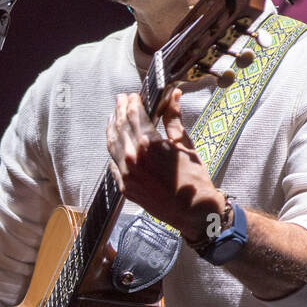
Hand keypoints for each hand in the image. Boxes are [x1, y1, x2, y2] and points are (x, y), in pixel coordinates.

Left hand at [105, 87, 225, 239]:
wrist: (192, 211)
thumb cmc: (194, 178)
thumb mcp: (186, 145)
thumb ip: (174, 120)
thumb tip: (174, 96)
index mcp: (149, 143)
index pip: (134, 114)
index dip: (132, 102)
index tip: (133, 95)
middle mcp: (133, 157)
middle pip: (120, 126)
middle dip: (120, 110)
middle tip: (121, 100)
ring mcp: (126, 174)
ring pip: (112, 144)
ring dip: (112, 127)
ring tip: (113, 117)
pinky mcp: (125, 187)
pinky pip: (113, 164)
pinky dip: (113, 150)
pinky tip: (115, 143)